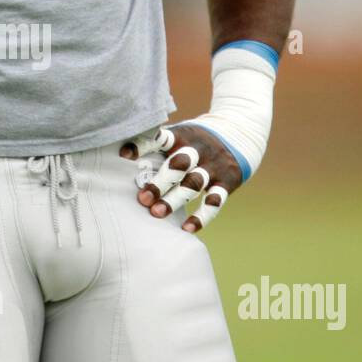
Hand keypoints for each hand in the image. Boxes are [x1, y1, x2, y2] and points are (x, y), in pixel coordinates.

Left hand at [120, 124, 242, 232]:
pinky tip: (186, 228)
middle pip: (180, 164)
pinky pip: (215, 200)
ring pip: (194, 183)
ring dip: (175, 199)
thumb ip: (157, 146)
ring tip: (156, 213)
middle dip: (160, 182)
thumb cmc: (195, 139)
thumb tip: (120, 158)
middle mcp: (199, 149)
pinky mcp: (228, 181)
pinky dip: (202, 216)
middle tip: (142, 199)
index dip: (144, 145)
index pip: (162, 138)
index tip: (124, 155)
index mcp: (183, 135)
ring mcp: (214, 166)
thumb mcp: (181, 133)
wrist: (240, 133)